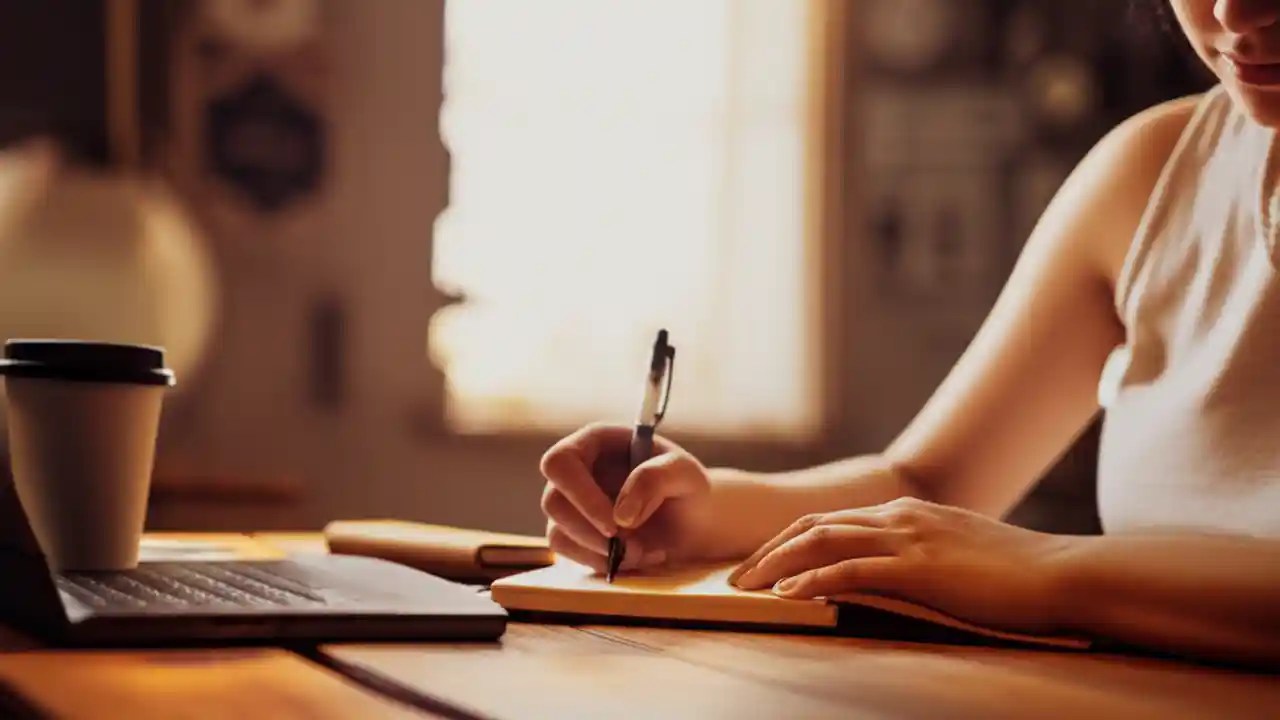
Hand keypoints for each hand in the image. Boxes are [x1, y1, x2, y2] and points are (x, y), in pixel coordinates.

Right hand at [539, 423, 715, 573]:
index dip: (580, 494)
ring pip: (557, 532)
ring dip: (600, 552)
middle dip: (591, 533)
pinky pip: (568, 552)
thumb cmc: (687, 488)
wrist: (691, 521)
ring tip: (642, 552)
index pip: (561, 462)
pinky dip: (600, 562)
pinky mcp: (573, 532)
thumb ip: (655, 479)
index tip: (613, 523)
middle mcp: (576, 470)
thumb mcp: (686, 474)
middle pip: (553, 502)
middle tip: (633, 547)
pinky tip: (633, 557)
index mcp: (595, 442)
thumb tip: (621, 515)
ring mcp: (570, 502)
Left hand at [729, 497, 1076, 632]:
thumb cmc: (1015, 573)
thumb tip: (894, 570)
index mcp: (907, 512)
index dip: (788, 539)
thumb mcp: (958, 552)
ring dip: (776, 563)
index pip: (830, 519)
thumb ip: (922, 553)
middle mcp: (899, 516)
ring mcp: (907, 539)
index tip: (760, 563)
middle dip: (768, 549)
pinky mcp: (917, 568)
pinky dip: (812, 580)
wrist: (1060, 574)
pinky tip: (788, 595)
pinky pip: (850, 571)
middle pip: (813, 524)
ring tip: (746, 587)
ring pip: (821, 541)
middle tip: (736, 577)